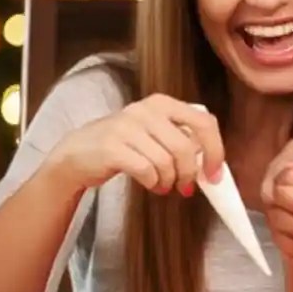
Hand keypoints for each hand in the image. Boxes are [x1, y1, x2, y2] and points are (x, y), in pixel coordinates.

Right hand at [49, 94, 223, 195]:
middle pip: (185, 147)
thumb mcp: (154, 133)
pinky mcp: (113, 147)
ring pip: (166, 162)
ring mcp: (127, 127)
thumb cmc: (123, 146)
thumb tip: (211, 166)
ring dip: (168, 181)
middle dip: (190, 174)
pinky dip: (153, 184)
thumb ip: (181, 141)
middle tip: (185, 187)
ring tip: (162, 185)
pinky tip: (150, 185)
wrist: (77, 153)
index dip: (215, 150)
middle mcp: (145, 110)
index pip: (203, 122)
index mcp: (162, 103)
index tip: (214, 173)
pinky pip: (147, 171)